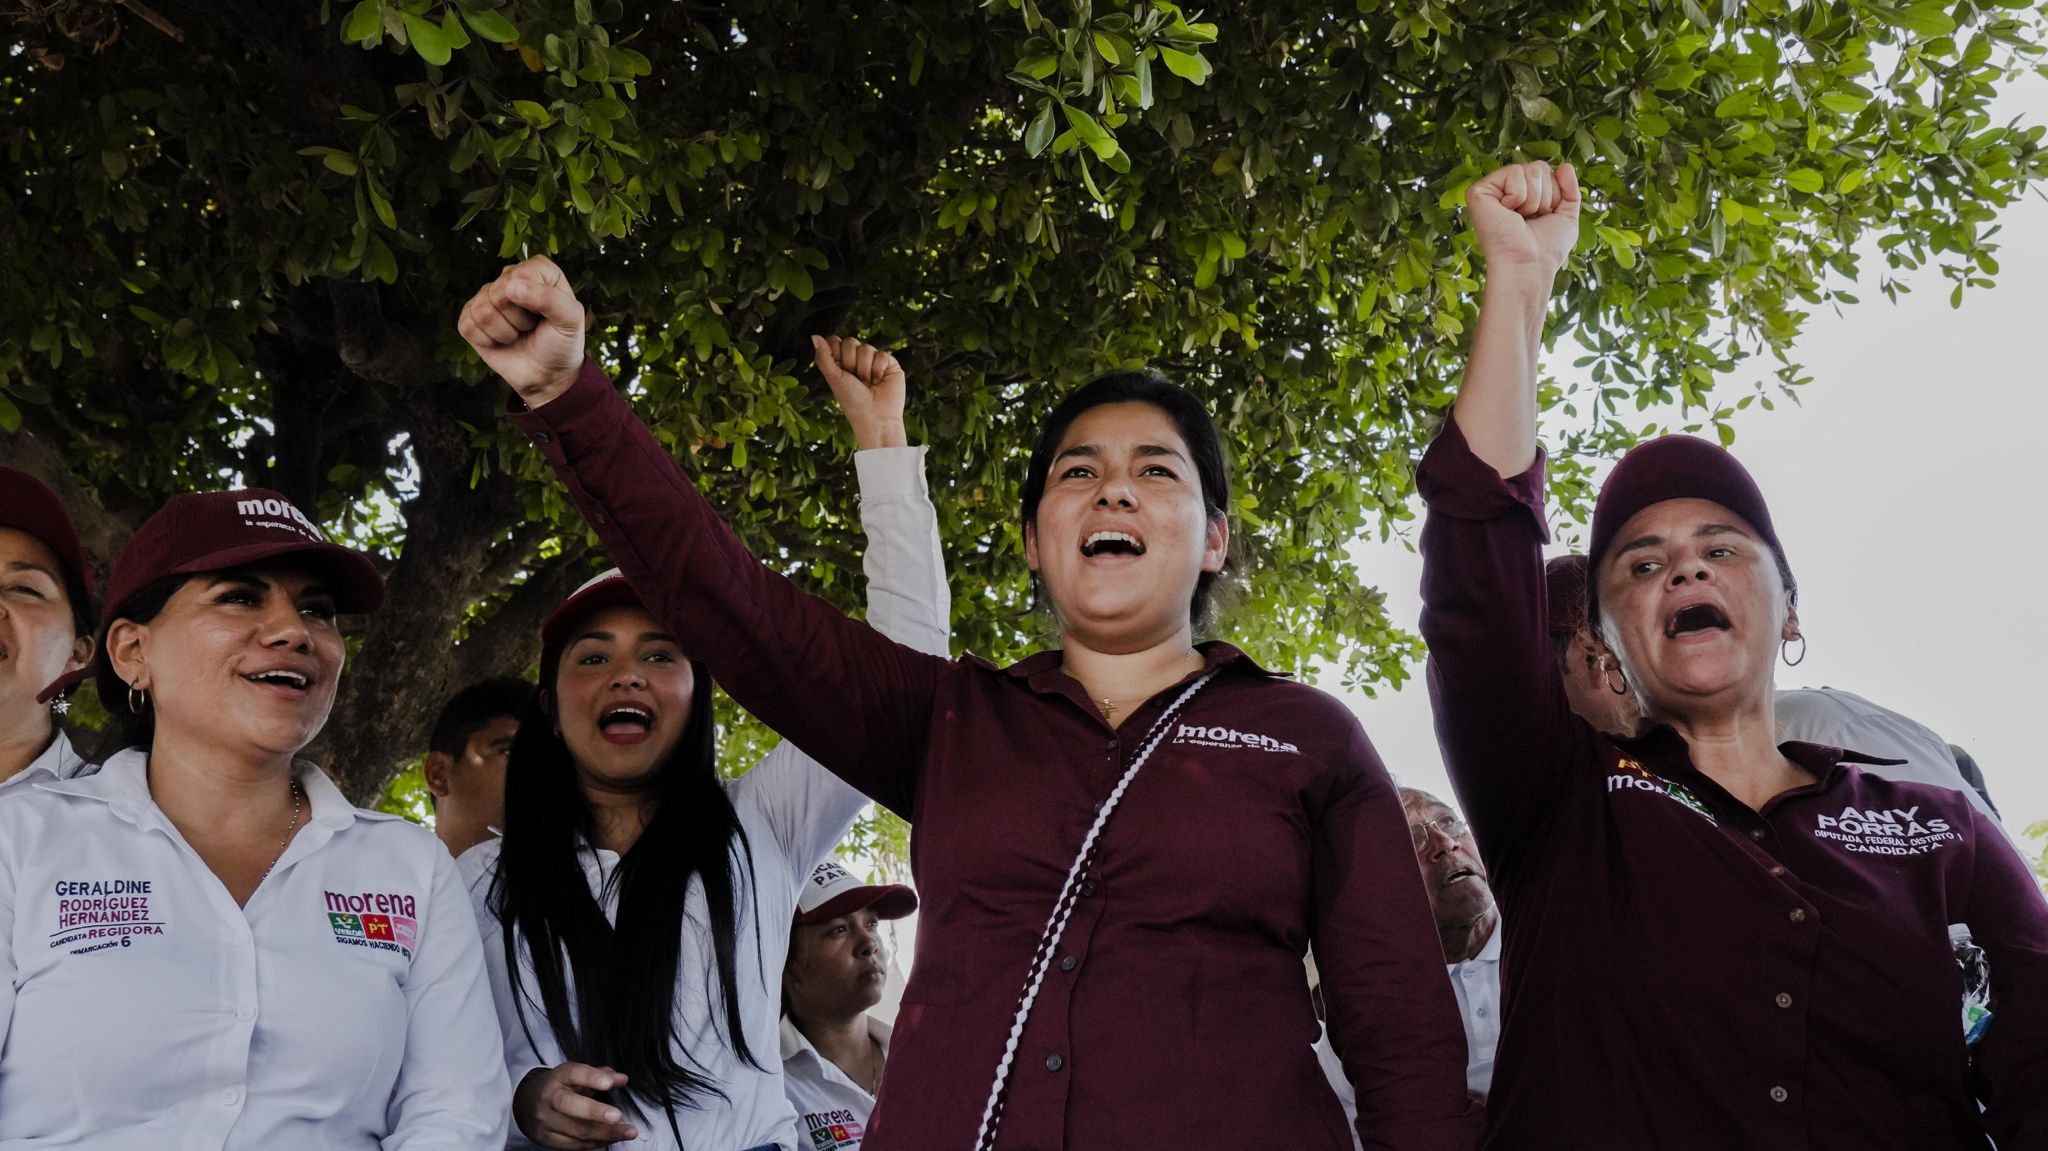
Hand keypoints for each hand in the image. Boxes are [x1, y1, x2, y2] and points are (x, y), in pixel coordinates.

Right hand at [457, 256, 588, 407]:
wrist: (547, 374)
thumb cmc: (561, 342)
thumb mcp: (570, 319)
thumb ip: (548, 298)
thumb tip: (511, 286)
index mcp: (537, 270)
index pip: (522, 273)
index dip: (534, 299)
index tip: (547, 314)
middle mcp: (509, 278)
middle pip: (498, 292)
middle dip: (519, 319)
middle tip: (531, 326)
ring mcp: (487, 296)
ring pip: (482, 310)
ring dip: (504, 332)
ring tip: (518, 333)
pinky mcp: (470, 317)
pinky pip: (468, 325)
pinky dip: (487, 341)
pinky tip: (500, 341)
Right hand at [512, 1062, 638, 1148]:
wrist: (524, 1103)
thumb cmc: (559, 1087)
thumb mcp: (575, 1075)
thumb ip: (600, 1075)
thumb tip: (622, 1079)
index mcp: (557, 1077)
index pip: (574, 1074)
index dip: (591, 1078)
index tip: (609, 1084)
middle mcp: (548, 1098)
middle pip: (570, 1105)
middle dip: (595, 1112)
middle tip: (618, 1116)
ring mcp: (545, 1121)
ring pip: (575, 1130)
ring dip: (605, 1133)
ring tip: (628, 1132)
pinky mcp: (546, 1139)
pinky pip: (573, 1145)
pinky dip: (595, 1143)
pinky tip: (611, 1139)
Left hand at [812, 334, 907, 449]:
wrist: (875, 417)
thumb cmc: (852, 402)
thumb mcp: (834, 378)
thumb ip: (824, 357)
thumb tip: (814, 335)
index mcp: (841, 363)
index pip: (835, 341)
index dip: (835, 352)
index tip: (839, 370)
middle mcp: (857, 360)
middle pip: (850, 341)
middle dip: (850, 362)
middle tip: (855, 379)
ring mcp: (874, 361)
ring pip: (866, 347)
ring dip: (864, 369)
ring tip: (868, 383)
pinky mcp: (889, 363)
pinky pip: (881, 354)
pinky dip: (878, 369)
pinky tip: (879, 381)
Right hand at [1465, 161, 1580, 277]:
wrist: (1529, 265)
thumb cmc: (1546, 249)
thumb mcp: (1567, 217)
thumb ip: (1570, 190)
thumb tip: (1566, 165)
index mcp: (1521, 195)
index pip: (1546, 171)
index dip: (1554, 193)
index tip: (1543, 217)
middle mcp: (1504, 191)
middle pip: (1539, 167)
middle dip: (1546, 195)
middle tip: (1531, 219)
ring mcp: (1491, 190)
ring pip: (1529, 170)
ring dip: (1534, 199)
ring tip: (1520, 219)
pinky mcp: (1478, 191)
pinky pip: (1513, 173)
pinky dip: (1519, 196)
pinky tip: (1508, 214)